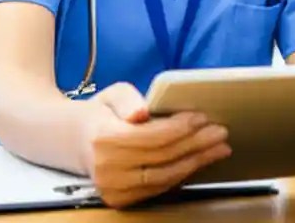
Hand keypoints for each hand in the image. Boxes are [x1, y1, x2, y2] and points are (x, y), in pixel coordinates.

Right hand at [79, 82, 230, 208]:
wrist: (74, 141)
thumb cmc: (101, 114)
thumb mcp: (111, 94)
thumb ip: (128, 98)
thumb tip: (141, 113)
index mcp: (104, 138)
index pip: (152, 136)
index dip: (181, 128)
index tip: (203, 118)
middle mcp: (107, 168)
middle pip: (163, 157)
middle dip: (196, 145)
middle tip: (221, 133)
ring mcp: (112, 188)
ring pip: (164, 177)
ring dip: (196, 162)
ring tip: (218, 149)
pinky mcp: (119, 199)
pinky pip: (158, 188)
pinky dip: (181, 175)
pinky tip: (198, 161)